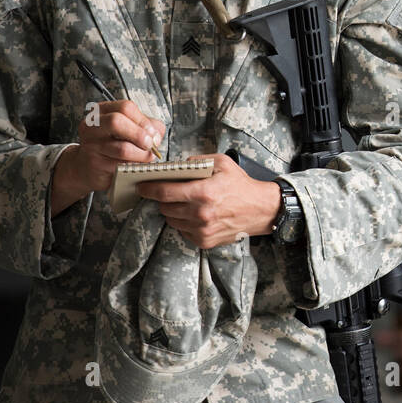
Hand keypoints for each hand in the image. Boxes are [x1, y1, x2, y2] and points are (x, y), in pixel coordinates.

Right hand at [51, 100, 164, 214]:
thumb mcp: (131, 130)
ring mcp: (91, 145)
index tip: (152, 133)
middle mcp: (92, 126)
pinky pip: (120, 164)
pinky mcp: (95, 164)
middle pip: (116, 122)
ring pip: (122, 148)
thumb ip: (147, 127)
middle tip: (149, 144)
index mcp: (102, 111)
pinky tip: (135, 165)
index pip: (125, 107)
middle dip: (139, 134)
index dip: (143, 121)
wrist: (87, 167)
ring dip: (141, 154)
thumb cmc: (113, 145)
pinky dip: (133, 165)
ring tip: (146, 157)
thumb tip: (156, 135)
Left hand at [135, 152, 281, 248]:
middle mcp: (200, 213)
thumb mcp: (222, 163)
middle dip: (162, 199)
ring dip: (173, 211)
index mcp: (203, 192)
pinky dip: (184, 223)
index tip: (141, 186)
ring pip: (171, 220)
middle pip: (165, 207)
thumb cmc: (241, 184)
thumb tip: (177, 166)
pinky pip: (182, 231)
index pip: (164, 192)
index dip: (148, 189)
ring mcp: (202, 229)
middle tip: (167, 193)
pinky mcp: (204, 241)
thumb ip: (197, 161)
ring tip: (184, 203)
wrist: (261, 209)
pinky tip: (194, 215)